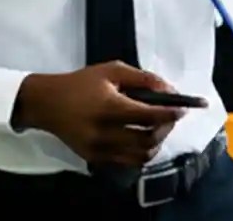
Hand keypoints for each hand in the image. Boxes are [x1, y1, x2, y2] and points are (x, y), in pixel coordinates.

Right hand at [12, 62, 188, 166]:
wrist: (47, 103)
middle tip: (172, 117)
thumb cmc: (81, 83)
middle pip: (148, 139)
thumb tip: (171, 89)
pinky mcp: (95, 159)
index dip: (171, 113)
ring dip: (157, 143)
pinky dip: (142, 152)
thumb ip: (143, 78)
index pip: (149, 116)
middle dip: (167, 128)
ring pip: (141, 155)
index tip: (185, 109)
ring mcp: (99, 150)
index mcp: (109, 107)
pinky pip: (128, 161)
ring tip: (159, 128)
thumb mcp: (112, 71)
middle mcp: (104, 132)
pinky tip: (144, 139)